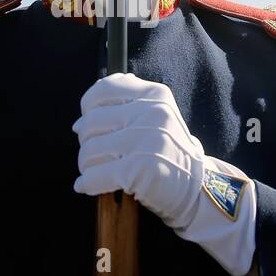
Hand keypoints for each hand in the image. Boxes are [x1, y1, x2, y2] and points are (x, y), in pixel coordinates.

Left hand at [72, 73, 256, 275]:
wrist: (198, 186)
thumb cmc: (170, 152)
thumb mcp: (157, 116)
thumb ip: (125, 106)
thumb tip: (78, 123)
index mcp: (154, 95)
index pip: (104, 88)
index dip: (88, 105)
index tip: (90, 120)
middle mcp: (151, 113)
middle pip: (92, 121)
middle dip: (86, 141)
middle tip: (93, 153)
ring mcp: (146, 140)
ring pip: (90, 149)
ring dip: (86, 164)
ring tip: (93, 171)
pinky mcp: (138, 169)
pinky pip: (95, 175)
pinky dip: (87, 183)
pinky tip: (87, 185)